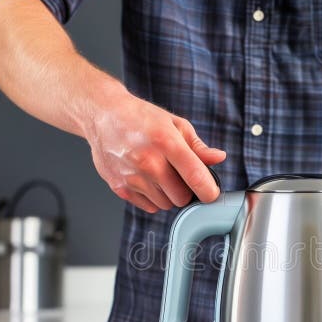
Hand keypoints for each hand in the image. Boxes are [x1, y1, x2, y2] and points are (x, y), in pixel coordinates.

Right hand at [83, 86, 225, 212]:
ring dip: (168, 194)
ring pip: (166, 204)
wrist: (103, 115)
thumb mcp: (175, 124)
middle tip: (179, 176)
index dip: (210, 191)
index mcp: (167, 142)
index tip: (212, 193)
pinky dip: (152, 198)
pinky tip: (147, 179)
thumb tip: (218, 158)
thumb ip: (198, 147)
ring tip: (160, 174)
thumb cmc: (140, 118)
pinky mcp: (120, 187)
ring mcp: (132, 176)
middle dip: (186, 191)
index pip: (196, 177)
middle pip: (182, 198)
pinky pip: (148, 206)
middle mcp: (148, 162)